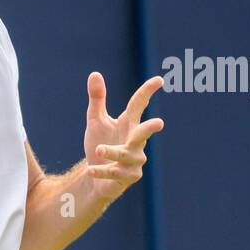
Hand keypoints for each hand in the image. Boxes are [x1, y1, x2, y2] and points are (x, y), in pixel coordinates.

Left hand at [83, 72, 165, 201]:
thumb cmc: (100, 144)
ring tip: (99, 149)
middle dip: (150, 128)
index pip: (138, 105)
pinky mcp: (128, 176)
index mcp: (129, 124)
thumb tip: (95, 73)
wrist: (96, 176)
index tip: (159, 80)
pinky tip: (90, 170)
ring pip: (125, 154)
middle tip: (159, 123)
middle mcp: (135, 141)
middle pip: (144, 132)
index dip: (147, 92)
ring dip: (112, 151)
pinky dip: (101, 171)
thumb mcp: (96, 121)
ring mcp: (134, 160)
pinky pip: (115, 173)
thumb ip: (97, 99)